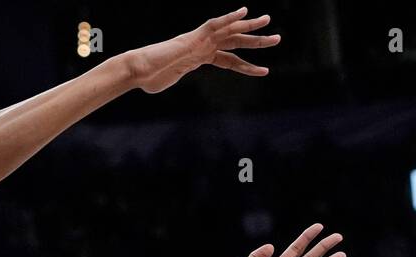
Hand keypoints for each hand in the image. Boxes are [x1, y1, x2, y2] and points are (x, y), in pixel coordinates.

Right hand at [122, 8, 279, 94]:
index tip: (262, 69)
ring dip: (251, 27)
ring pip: (230, 31)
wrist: (138, 70)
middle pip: (235, 42)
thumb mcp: (165, 84)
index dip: (245, 65)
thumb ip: (169, 82)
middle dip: (256, 40)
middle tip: (276, 39)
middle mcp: (202, 46)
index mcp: (199, 58)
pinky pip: (214, 24)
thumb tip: (156, 86)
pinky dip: (229, 18)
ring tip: (269, 23)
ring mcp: (199, 41)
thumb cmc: (148, 78)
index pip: (227, 60)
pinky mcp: (193, 38)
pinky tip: (244, 12)